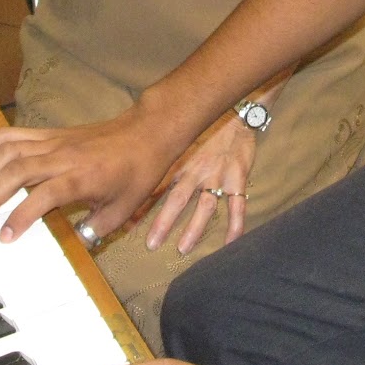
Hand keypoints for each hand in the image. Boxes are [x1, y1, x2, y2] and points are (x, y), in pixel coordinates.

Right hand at [0, 111, 175, 243]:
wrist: (146, 133)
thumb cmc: (137, 170)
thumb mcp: (123, 209)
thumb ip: (94, 230)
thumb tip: (74, 246)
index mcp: (81, 177)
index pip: (42, 196)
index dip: (21, 217)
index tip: (4, 237)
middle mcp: (62, 157)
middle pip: (16, 173)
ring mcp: (52, 142)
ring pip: (7, 153)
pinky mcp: (47, 134)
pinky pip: (9, 136)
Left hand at [145, 117, 257, 253]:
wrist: (236, 116)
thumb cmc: (205, 135)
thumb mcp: (182, 145)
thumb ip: (164, 163)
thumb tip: (137, 182)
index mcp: (180, 163)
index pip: (157, 188)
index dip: (142, 207)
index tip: (127, 228)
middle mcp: (196, 170)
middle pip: (178, 198)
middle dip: (164, 221)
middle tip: (152, 244)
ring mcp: (218, 175)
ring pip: (206, 205)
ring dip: (195, 227)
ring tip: (184, 248)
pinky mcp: (238, 178)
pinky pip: (237, 205)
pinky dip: (235, 225)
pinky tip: (231, 243)